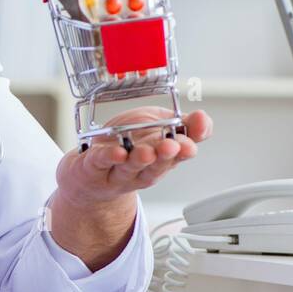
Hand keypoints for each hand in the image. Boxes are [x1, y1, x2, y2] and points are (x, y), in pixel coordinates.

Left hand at [56, 106, 212, 205]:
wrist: (89, 170)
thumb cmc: (126, 144)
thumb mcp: (158, 127)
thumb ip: (183, 124)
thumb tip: (203, 119)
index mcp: (161, 158)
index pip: (179, 154)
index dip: (187, 147)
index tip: (193, 140)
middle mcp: (142, 169)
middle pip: (157, 165)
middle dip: (166, 156)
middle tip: (173, 146)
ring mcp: (117, 172)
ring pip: (131, 167)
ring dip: (140, 160)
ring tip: (147, 152)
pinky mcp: (93, 169)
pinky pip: (101, 162)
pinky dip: (109, 158)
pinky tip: (117, 153)